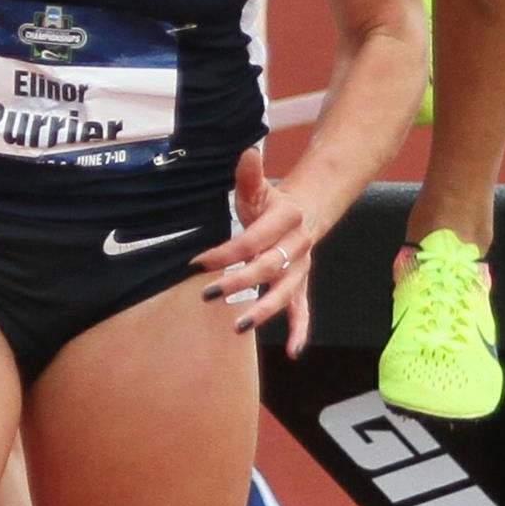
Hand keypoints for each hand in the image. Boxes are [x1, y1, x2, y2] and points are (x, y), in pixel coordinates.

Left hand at [193, 149, 318, 355]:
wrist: (306, 213)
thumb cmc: (272, 203)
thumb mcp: (258, 188)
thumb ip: (249, 175)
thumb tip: (246, 153)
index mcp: (287, 220)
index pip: (253, 240)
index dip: (226, 252)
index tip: (198, 262)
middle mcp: (298, 247)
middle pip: (268, 268)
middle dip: (238, 282)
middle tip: (208, 294)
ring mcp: (301, 269)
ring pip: (284, 293)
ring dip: (263, 310)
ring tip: (239, 325)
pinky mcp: (301, 286)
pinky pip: (304, 311)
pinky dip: (300, 331)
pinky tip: (293, 352)